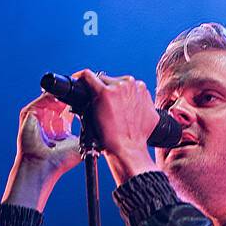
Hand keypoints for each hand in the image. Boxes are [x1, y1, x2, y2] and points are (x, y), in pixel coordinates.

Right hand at [2, 91, 82, 209]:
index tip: (91, 97)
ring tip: (75, 90)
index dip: (80, 101)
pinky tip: (62, 95)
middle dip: (72, 94)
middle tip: (84, 89)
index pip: (70, 107)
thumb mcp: (80, 144)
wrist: (43, 167)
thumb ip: (90, 133)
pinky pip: (41, 99)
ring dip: (63, 93)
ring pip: (52, 97)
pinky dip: (51, 96)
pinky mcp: (29, 112)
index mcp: (61, 125)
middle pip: (61, 99)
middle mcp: (49, 118)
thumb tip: (106, 127)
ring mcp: (38, 114)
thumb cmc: (60, 161)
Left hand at [71, 69, 159, 185]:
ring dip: (96, 90)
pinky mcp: (104, 92)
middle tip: (100, 106)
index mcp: (140, 88)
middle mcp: (130, 84)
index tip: (107, 98)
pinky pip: (88, 77)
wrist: (129, 148)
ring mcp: (117, 87)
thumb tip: (135, 104)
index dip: (113, 91)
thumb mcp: (148, 117)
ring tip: (93, 106)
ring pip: (100, 80)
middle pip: (111, 81)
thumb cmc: (136, 138)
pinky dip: (81, 78)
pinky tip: (77, 81)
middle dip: (105, 91)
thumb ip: (142, 105)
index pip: (122, 83)